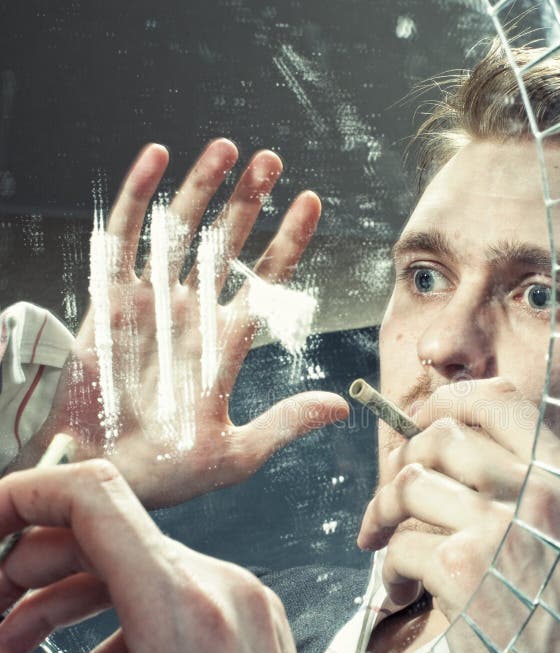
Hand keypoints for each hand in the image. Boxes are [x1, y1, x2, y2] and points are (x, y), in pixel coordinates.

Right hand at [0, 461, 335, 652]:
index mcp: (186, 614)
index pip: (93, 498)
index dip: (22, 497)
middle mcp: (228, 590)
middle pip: (108, 534)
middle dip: (27, 567)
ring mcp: (249, 605)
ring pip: (139, 569)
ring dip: (65, 602)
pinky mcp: (257, 627)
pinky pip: (174, 604)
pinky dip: (115, 631)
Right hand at [17, 140, 347, 506]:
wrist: (100, 478)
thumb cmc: (164, 474)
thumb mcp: (235, 453)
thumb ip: (285, 423)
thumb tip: (342, 407)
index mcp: (225, 344)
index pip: (264, 280)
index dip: (288, 241)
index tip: (310, 203)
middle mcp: (192, 315)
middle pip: (226, 244)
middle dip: (249, 202)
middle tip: (272, 161)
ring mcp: (151, 303)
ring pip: (181, 230)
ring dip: (203, 188)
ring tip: (229, 149)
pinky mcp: (108, 301)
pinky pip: (124, 237)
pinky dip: (139, 197)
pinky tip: (157, 158)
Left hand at [357, 377, 559, 652]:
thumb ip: (524, 490)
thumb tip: (450, 451)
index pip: (499, 399)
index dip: (446, 400)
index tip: (419, 423)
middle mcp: (540, 493)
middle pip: (440, 436)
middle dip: (401, 462)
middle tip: (391, 499)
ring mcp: (501, 529)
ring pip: (410, 483)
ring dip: (384, 513)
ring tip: (386, 544)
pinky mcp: (464, 572)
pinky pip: (399, 543)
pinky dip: (388, 566)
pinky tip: (403, 589)